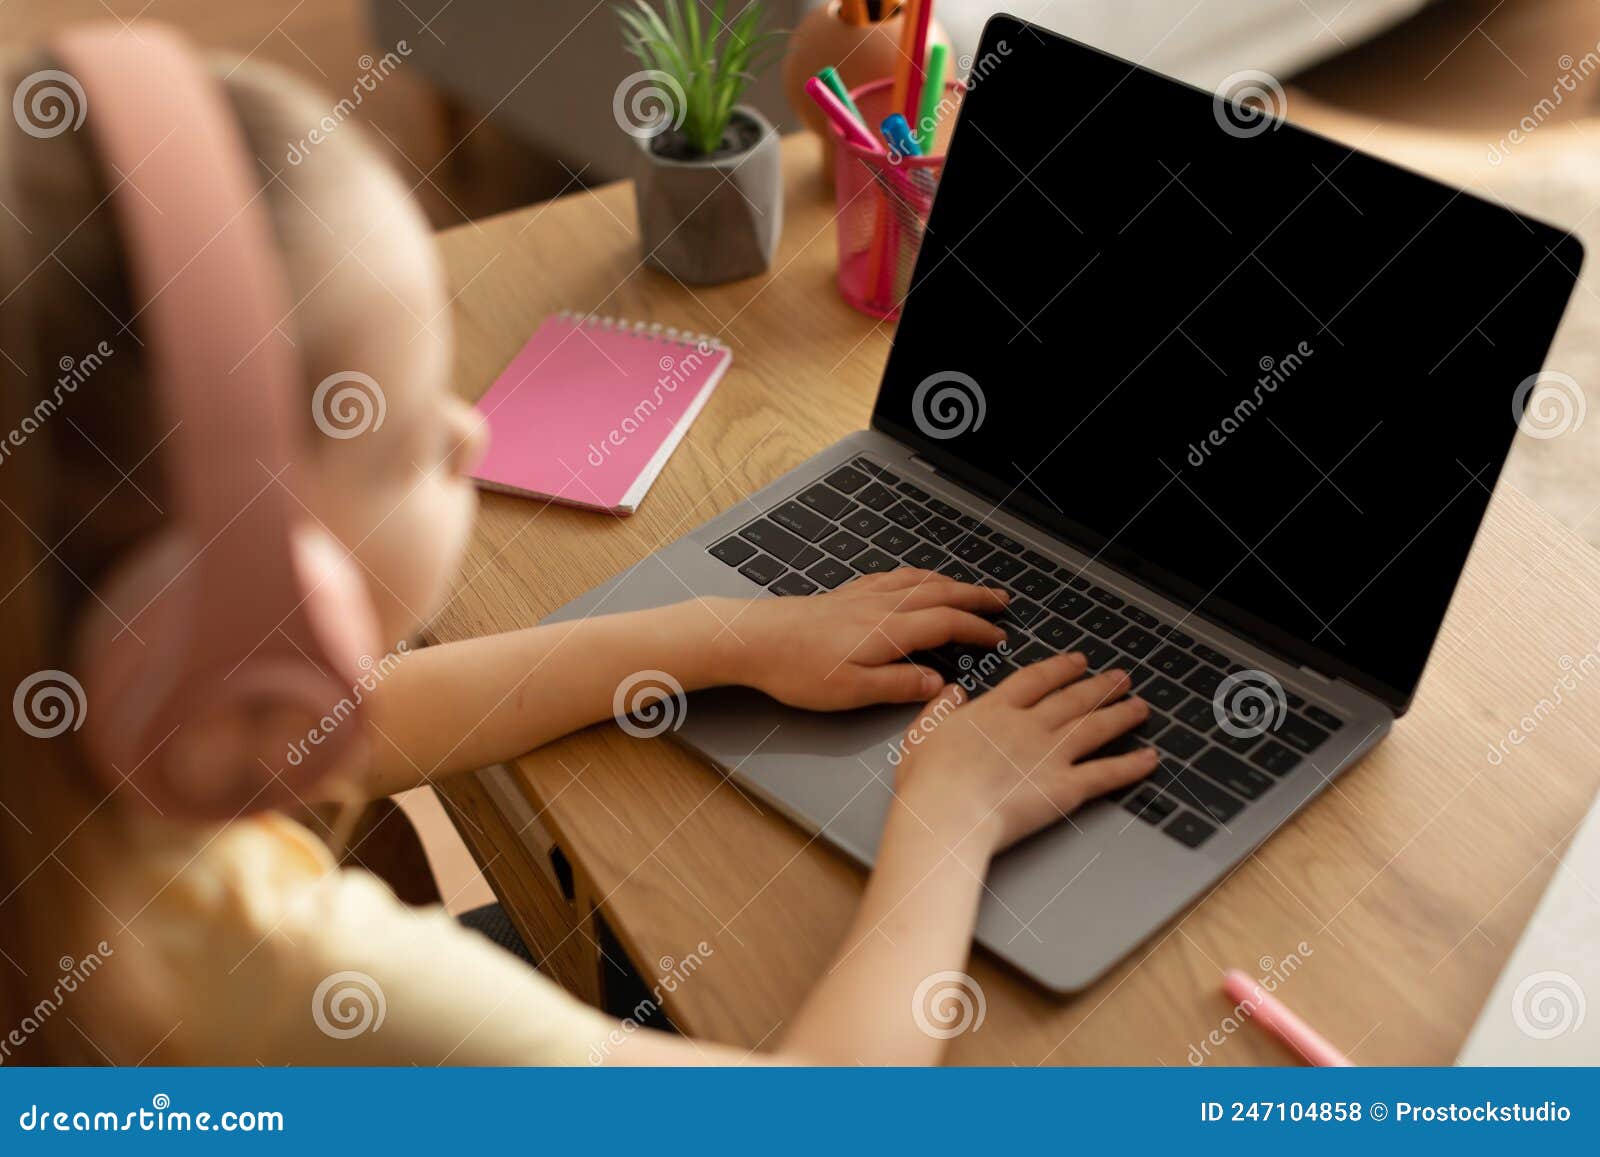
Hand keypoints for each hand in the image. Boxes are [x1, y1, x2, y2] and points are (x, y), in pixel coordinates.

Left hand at [731, 568, 1010, 710]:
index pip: (948, 624)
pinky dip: (916, 576)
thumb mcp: (852, 691)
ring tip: (968, 588)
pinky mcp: (845, 595)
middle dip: (975, 596)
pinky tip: (913, 579)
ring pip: (918, 581)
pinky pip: (893, 577)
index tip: (999, 636)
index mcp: (890, 630)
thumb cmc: (797, 669)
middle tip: (1001, 599)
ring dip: (949, 583)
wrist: (753, 638)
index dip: (978, 629)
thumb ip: (899, 686)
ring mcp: (862, 596)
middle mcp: (881, 606)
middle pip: (940, 593)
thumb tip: (938, 684)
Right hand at [892, 652, 1158, 855]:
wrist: (947, 813)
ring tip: (1140, 707)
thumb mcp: (921, 734)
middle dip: (1099, 686)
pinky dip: (1131, 766)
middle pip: (1073, 699)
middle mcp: (1028, 725)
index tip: (1077, 661)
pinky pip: (1106, 773)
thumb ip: (940, 710)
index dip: (1060, 669)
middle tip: (1120, 678)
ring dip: (1121, 715)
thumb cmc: (928, 781)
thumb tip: (951, 692)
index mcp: (994, 711)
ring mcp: (1050, 754)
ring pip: (1095, 727)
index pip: (1035, 680)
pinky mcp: (1066, 787)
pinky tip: (1150, 758)